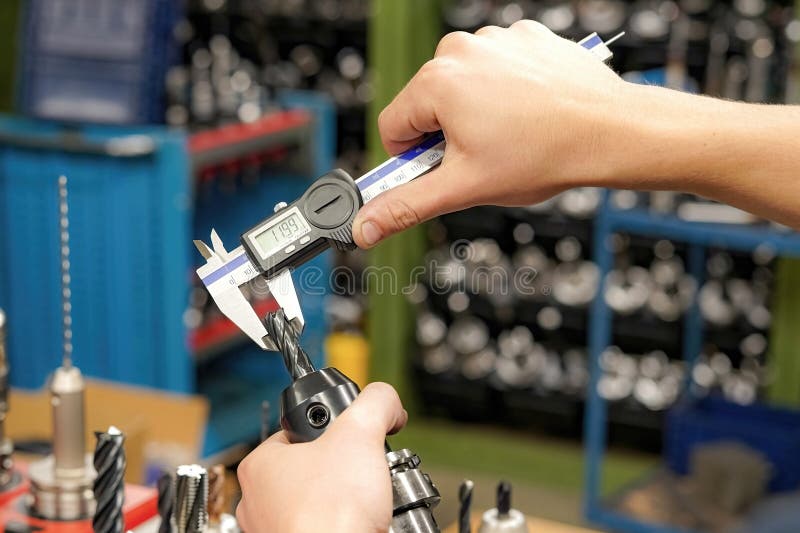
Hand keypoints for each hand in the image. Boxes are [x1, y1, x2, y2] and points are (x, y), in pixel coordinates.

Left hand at [235, 383, 407, 531]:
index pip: (298, 432)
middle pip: (311, 467)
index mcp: (261, 465)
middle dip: (342, 468)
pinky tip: (357, 523)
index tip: (350, 439)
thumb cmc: (332, 512)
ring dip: (343, 499)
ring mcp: (273, 530)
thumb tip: (386, 399)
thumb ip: (375, 402)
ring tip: (361, 500)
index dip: (331, 431)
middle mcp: (258, 500)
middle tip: (361, 472)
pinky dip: (341, 524)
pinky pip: (321, 527)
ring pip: (316, 501)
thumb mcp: (361, 432)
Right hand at [353, 21, 630, 247]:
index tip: (443, 169)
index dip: (413, 159)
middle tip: (483, 155)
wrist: (611, 130)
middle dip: (446, 134)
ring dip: (475, 112)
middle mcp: (461, 51)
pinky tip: (528, 112)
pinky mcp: (524, 38)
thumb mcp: (465, 187)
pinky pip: (495, 69)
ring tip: (511, 134)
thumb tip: (364, 225)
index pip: (392, 127)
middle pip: (426, 105)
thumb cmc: (544, 155)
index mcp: (437, 83)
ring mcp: (495, 41)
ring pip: (461, 87)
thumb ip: (406, 206)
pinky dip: (504, 91)